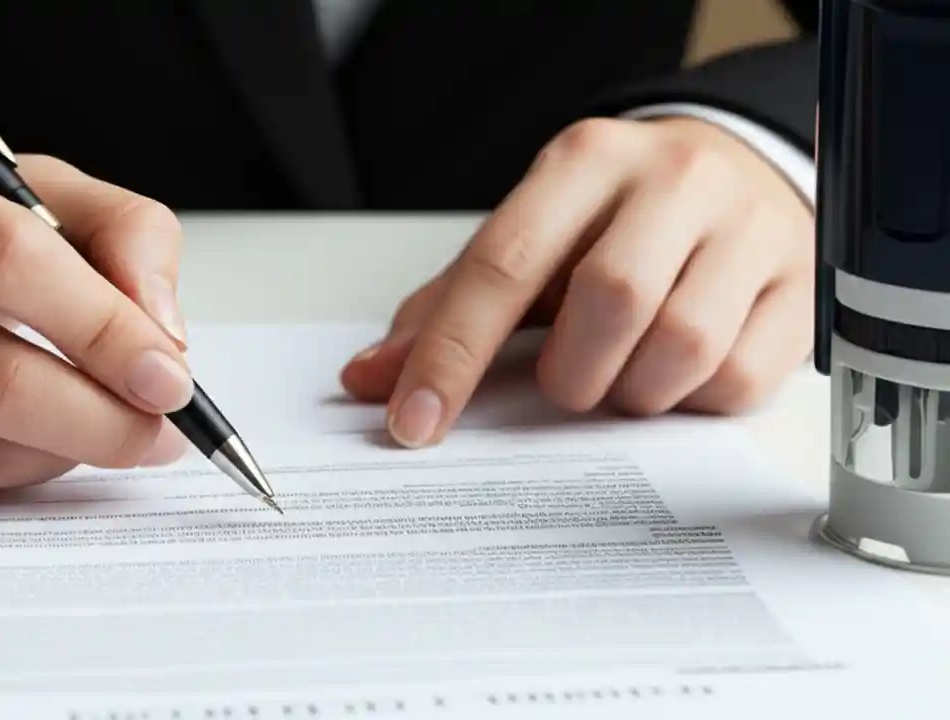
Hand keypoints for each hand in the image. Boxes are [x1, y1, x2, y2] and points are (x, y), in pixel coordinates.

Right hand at [0, 149, 192, 487]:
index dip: (104, 328)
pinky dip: (35, 460)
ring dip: (79, 448)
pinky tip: (55, 431)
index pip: (10, 260)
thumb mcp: (43, 192)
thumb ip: (127, 234)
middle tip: (165, 430)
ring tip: (124, 425)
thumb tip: (163, 336)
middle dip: (105, 418)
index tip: (171, 376)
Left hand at [341, 116, 813, 446]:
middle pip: (610, 300)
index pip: (503, 263)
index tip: (414, 423)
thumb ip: (447, 309)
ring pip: (681, 345)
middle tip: (570, 379)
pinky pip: (739, 379)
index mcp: (584, 162)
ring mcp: (749, 227)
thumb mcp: (529, 244)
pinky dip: (693, 402)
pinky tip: (681, 374)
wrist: (737, 177)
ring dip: (634, 391)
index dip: (453, 354)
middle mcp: (673, 180)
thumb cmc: (614, 224)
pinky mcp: (801, 282)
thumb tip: (369, 380)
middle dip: (573, 372)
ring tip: (626, 372)